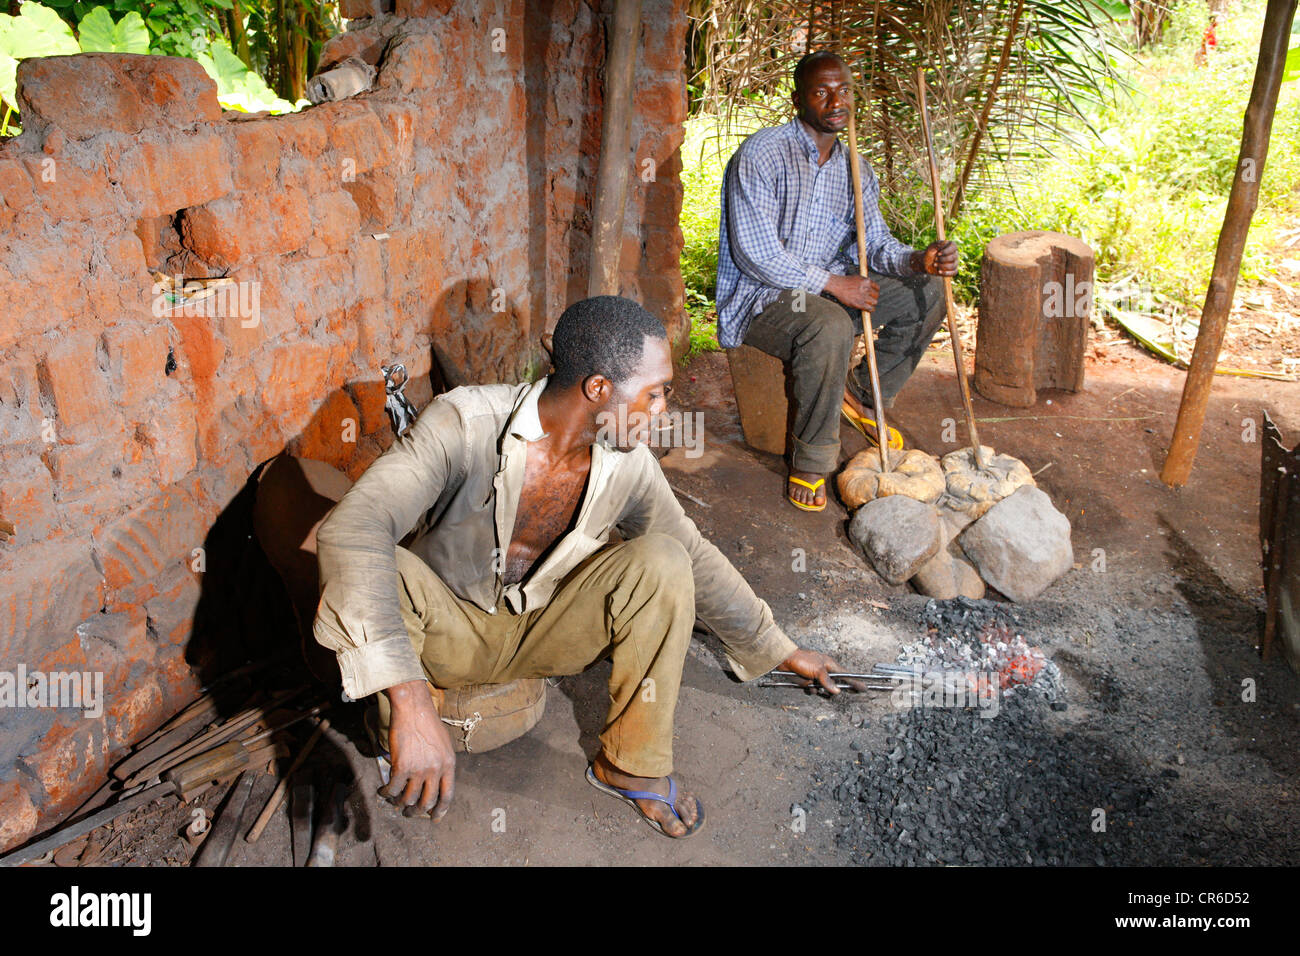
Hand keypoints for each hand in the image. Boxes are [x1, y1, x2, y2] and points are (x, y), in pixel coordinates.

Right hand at [380, 680, 456, 819]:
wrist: (413, 709)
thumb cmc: (427, 723)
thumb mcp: (443, 744)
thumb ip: (442, 763)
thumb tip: (435, 782)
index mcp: (449, 764)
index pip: (447, 795)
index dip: (440, 810)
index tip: (434, 818)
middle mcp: (436, 769)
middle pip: (427, 801)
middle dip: (417, 812)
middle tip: (410, 813)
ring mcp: (419, 769)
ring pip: (409, 798)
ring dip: (400, 803)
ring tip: (395, 802)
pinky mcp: (402, 766)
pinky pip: (393, 789)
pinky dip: (386, 794)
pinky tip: (383, 792)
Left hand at [777, 648, 866, 694]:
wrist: (784, 661)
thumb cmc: (803, 660)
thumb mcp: (818, 670)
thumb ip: (828, 681)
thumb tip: (838, 691)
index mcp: (830, 665)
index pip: (846, 675)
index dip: (854, 682)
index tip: (864, 688)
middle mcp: (825, 672)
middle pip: (836, 685)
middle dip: (835, 690)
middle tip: (839, 692)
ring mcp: (816, 678)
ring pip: (824, 690)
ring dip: (820, 691)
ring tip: (814, 685)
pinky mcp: (808, 683)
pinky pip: (813, 691)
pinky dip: (811, 691)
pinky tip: (807, 687)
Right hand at [823, 273, 879, 311]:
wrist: (838, 286)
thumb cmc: (845, 281)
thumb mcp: (858, 277)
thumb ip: (865, 281)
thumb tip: (870, 284)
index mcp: (867, 282)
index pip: (877, 287)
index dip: (875, 291)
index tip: (874, 293)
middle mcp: (866, 289)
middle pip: (876, 295)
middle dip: (874, 297)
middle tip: (871, 299)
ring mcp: (863, 297)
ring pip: (874, 302)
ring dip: (872, 303)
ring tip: (870, 304)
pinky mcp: (859, 304)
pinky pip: (869, 308)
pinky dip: (871, 309)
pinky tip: (870, 309)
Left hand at [911, 240, 958, 276]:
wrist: (926, 262)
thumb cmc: (929, 253)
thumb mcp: (931, 247)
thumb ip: (937, 244)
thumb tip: (944, 242)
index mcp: (951, 246)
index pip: (954, 248)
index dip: (946, 251)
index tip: (938, 253)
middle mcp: (955, 254)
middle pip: (953, 257)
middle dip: (942, 259)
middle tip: (935, 259)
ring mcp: (955, 262)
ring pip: (952, 266)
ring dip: (942, 266)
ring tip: (934, 264)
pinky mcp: (953, 270)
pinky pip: (954, 272)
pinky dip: (946, 273)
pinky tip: (939, 271)